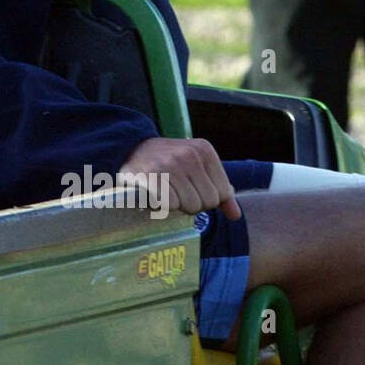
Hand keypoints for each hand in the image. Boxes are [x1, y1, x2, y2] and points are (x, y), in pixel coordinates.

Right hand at [117, 136, 240, 219]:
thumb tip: (235, 215)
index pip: (222, 193)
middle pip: (207, 202)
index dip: (206, 198)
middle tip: (176, 191)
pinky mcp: (150, 175)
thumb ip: (218, 189)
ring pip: (188, 206)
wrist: (129, 149)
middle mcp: (189, 154)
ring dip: (176, 205)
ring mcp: (169, 164)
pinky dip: (161, 205)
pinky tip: (154, 194)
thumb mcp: (196, 168)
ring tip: (165, 191)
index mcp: (204, 150)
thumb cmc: (167, 163)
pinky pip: (168, 205)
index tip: (191, 189)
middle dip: (192, 203)